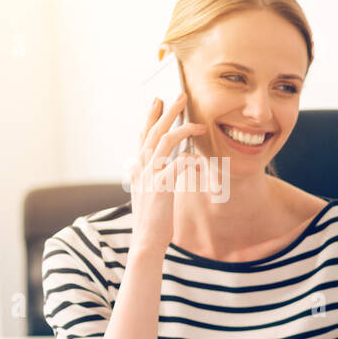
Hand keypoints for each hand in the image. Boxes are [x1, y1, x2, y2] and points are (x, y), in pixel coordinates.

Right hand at [126, 93, 208, 255]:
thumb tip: (149, 165)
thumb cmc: (153, 220)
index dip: (150, 117)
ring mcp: (149, 179)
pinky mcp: (161, 190)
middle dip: (166, 112)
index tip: (157, 100)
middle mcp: (141, 170)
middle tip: (179, 95)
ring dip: (180, 130)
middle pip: (153, 133)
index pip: (143, 136)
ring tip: (196, 122)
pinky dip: (187, 159)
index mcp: (139, 169)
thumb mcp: (147, 193)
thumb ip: (148, 176)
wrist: (146, 243)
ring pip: (162, 144)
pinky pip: (175, 167)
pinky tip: (198, 157)